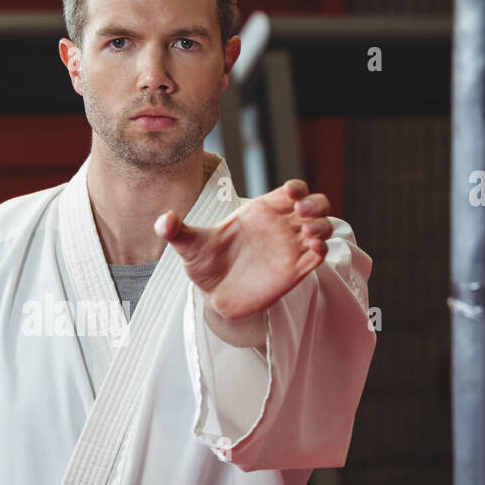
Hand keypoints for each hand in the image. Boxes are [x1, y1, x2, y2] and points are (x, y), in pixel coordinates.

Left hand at [155, 179, 332, 320]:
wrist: (213, 296)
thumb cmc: (204, 266)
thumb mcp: (188, 246)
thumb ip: (176, 230)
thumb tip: (162, 220)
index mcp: (259, 212)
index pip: (291, 190)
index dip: (297, 188)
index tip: (290, 194)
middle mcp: (279, 227)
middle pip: (314, 204)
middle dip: (316, 203)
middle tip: (302, 212)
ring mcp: (289, 248)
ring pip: (322, 227)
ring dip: (322, 225)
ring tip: (308, 232)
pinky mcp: (294, 270)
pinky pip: (319, 255)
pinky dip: (322, 249)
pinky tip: (311, 249)